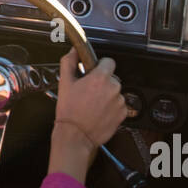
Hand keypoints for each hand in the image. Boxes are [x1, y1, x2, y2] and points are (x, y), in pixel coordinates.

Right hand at [48, 48, 127, 180]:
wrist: (76, 135)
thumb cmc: (69, 111)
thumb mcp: (65, 83)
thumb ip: (69, 62)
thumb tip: (73, 51)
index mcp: (100, 78)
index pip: (109, 61)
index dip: (100, 66)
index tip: (94, 73)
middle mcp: (113, 88)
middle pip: (112, 78)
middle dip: (103, 82)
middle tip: (90, 92)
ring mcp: (119, 101)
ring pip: (115, 92)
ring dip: (107, 95)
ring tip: (94, 104)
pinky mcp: (123, 114)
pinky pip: (119, 105)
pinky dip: (111, 107)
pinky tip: (100, 112)